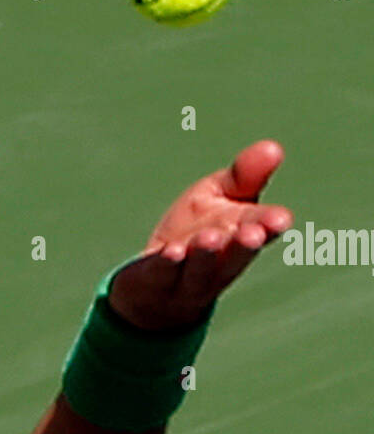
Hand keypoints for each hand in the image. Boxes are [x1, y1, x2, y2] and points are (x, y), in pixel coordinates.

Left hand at [108, 140, 292, 331]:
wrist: (153, 286)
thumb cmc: (195, 233)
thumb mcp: (217, 196)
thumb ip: (244, 176)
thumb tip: (273, 147)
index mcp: (240, 235)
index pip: (261, 229)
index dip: (269, 224)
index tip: (280, 218)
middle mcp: (219, 262)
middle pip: (234, 256)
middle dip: (244, 245)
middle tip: (253, 234)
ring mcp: (187, 276)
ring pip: (199, 268)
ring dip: (205, 254)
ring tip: (209, 238)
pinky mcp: (154, 281)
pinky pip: (163, 274)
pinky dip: (168, 264)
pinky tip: (172, 252)